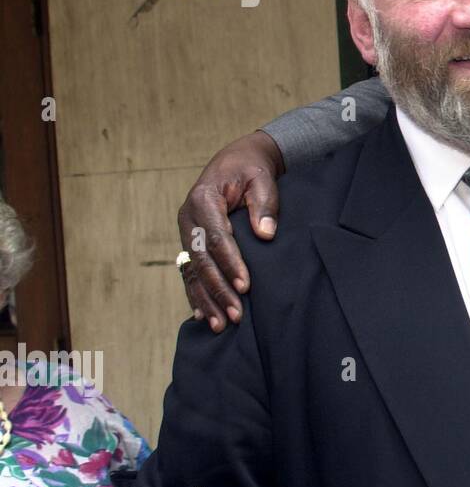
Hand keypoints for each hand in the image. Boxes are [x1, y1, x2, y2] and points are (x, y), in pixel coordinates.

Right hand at [177, 130, 284, 332]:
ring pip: (193, 271)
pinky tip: (204, 315)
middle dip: (218, 289)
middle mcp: (189, 218)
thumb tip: (266, 233)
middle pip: (202, 260)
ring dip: (207, 299)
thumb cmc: (251, 170)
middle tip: (236, 314)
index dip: (231, 264)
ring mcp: (186, 232)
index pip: (217, 238)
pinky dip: (196, 294)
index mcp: (203, 200)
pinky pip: (190, 272)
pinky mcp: (190, 242)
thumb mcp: (261, 178)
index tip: (246, 286)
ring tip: (221, 324)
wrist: (236, 161)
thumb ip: (264, 204)